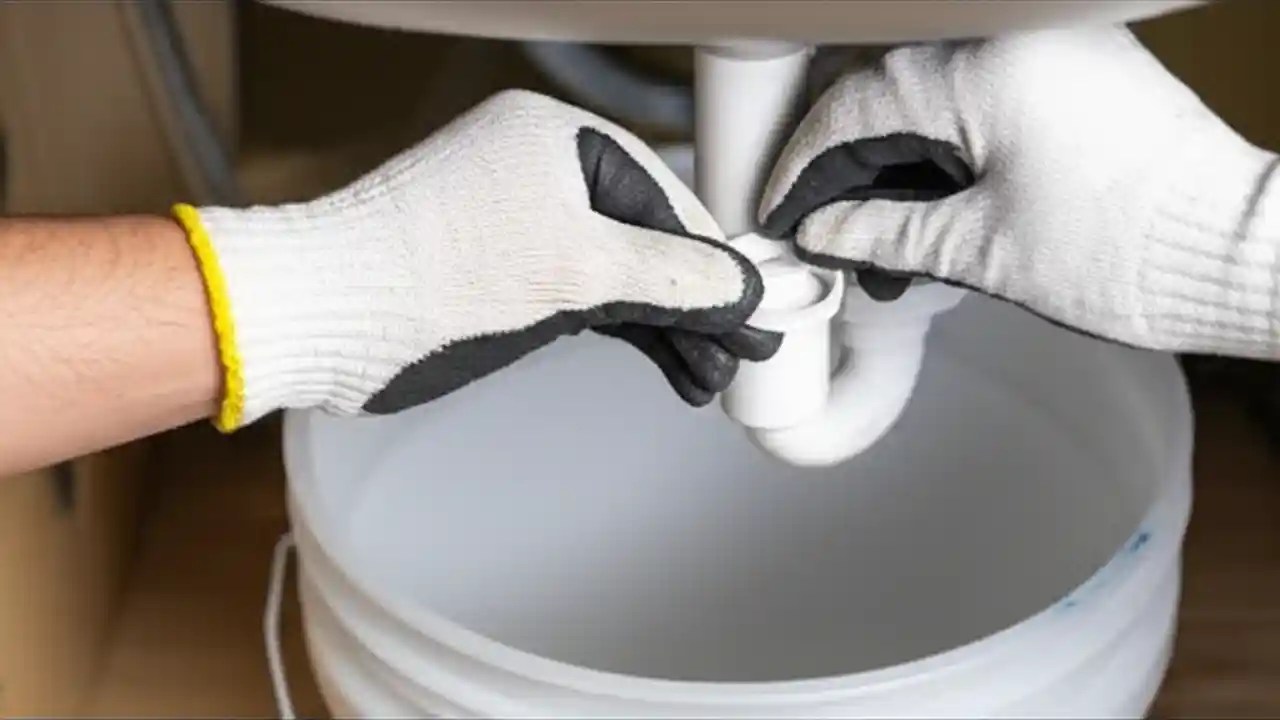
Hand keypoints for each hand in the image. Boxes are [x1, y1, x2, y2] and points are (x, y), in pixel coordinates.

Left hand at [176, 90, 776, 430]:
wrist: (323, 315)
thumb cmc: (426, 271)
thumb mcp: (574, 271)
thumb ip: (669, 278)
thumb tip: (740, 285)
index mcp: (553, 139)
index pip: (665, 196)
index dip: (716, 260)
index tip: (756, 305)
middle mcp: (535, 174)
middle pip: (643, 238)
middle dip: (694, 304)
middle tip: (741, 352)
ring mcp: (514, 225)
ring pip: (613, 275)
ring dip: (663, 328)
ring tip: (708, 377)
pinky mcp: (497, 274)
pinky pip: (579, 296)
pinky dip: (619, 332)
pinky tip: (664, 365)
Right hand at [760, 28, 1279, 356]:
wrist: (1234, 254)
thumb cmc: (1123, 251)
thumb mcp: (978, 251)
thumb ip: (883, 234)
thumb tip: (821, 233)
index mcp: (978, 71)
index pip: (852, 108)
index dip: (802, 167)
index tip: (779, 212)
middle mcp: (1009, 42)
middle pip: (884, 92)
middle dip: (843, 167)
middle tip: (822, 232)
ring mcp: (1045, 53)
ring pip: (930, 97)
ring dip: (892, 165)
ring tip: (879, 246)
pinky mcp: (1074, 74)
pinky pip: (979, 98)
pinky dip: (942, 150)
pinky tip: (927, 211)